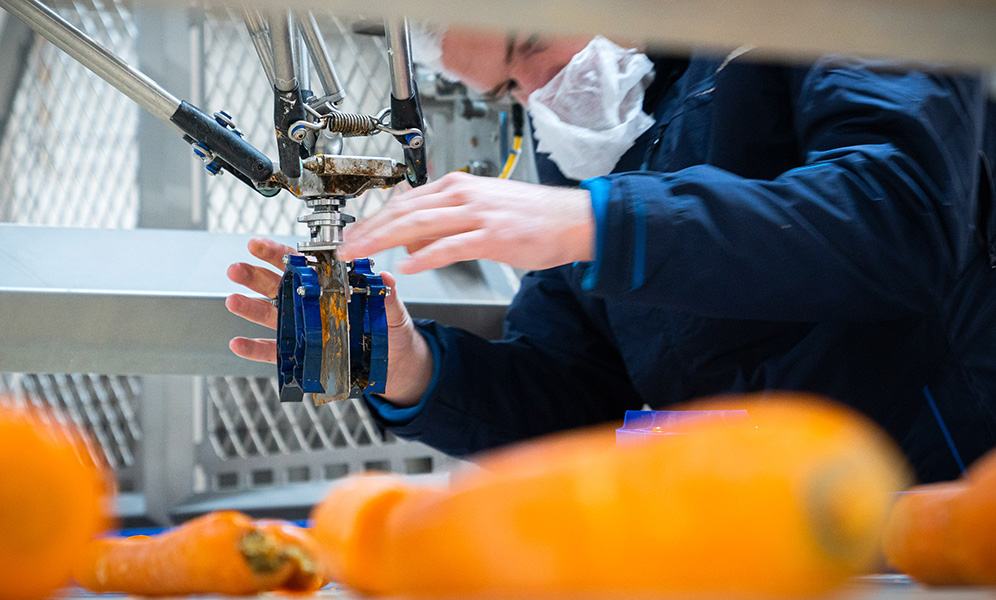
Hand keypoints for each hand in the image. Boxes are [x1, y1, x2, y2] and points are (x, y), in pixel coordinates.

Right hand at [226, 238, 432, 405]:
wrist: (394, 363)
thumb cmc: (390, 331)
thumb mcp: (392, 311)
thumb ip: (386, 295)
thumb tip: (386, 279)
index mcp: (329, 288)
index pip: (300, 266)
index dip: (278, 254)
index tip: (258, 245)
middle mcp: (310, 306)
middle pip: (277, 286)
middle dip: (255, 276)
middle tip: (237, 268)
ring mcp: (302, 330)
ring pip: (270, 315)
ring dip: (250, 307)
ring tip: (233, 300)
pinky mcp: (300, 356)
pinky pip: (274, 351)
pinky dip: (254, 348)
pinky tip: (239, 342)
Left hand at [338, 172, 594, 272]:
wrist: (572, 218)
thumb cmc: (530, 217)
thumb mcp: (479, 211)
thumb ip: (443, 222)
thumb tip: (411, 238)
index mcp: (456, 187)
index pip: (403, 202)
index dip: (372, 220)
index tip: (351, 236)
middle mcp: (462, 195)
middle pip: (403, 211)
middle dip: (368, 230)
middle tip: (344, 248)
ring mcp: (477, 214)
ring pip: (418, 224)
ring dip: (384, 240)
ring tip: (362, 255)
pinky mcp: (492, 236)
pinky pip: (451, 246)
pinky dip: (426, 255)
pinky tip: (408, 265)